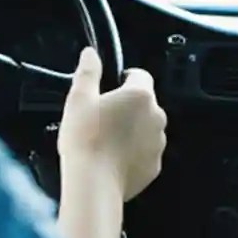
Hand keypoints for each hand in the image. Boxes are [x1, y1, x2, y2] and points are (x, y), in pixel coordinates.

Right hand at [58, 48, 166, 200]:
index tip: (110, 88)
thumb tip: (90, 53)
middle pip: (144, 103)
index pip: (140, 75)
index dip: (125, 78)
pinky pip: (146, 152)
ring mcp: (158, 142)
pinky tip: (114, 158)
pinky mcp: (155, 166)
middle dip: (128, 107)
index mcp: (140, 95)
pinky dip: (134, 152)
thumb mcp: (79, 99)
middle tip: (103, 117)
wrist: (93, 184)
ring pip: (146, 128)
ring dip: (133, 129)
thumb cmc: (85, 139)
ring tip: (107, 140)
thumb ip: (88, 72)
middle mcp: (156, 116)